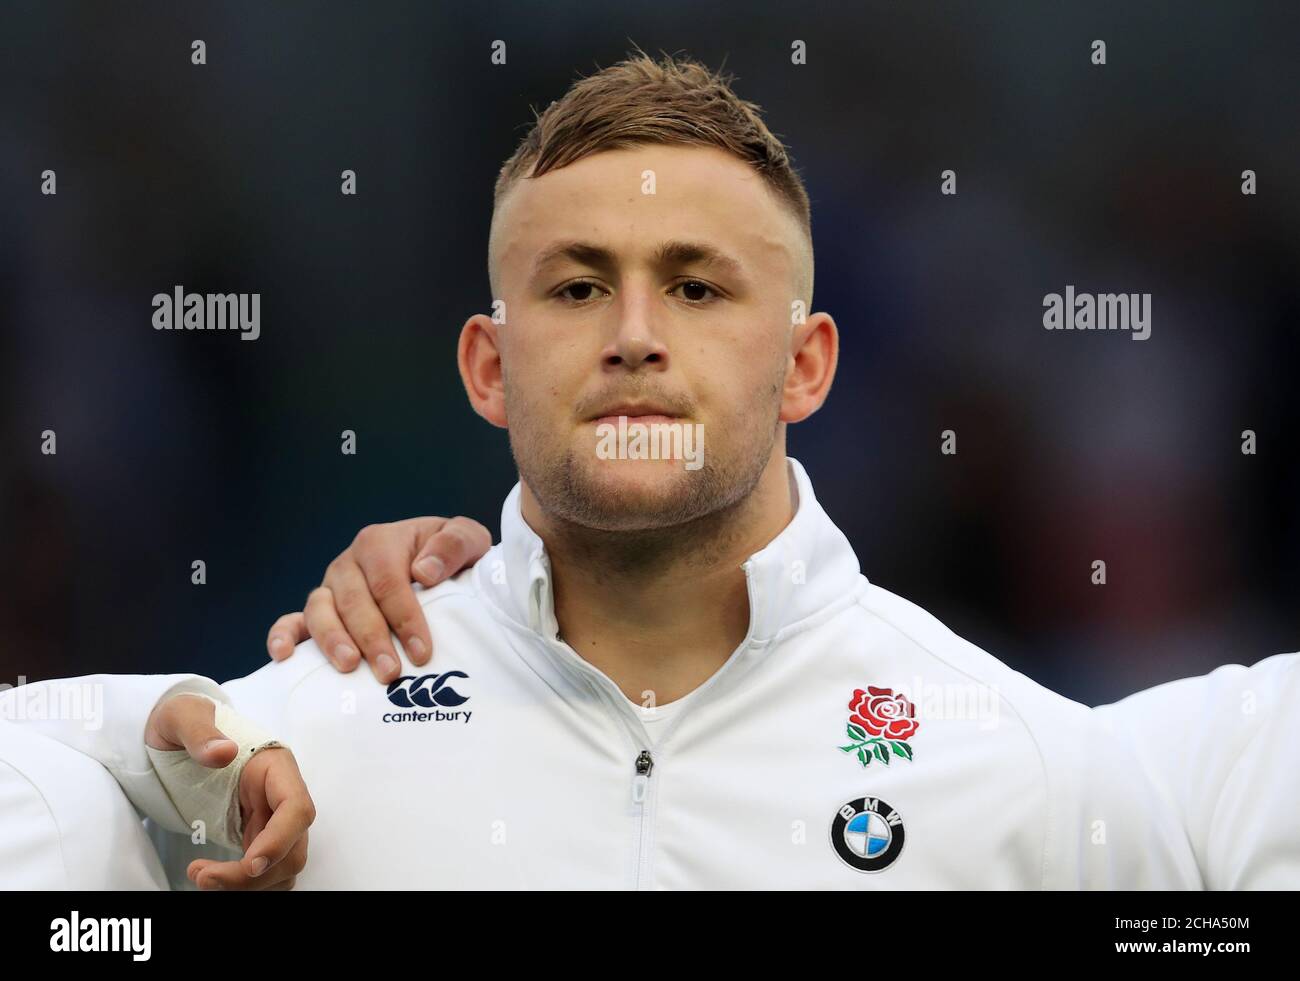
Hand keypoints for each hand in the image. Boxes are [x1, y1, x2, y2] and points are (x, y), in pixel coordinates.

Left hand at [145, 694, 314, 890]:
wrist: (172, 735)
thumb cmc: (180, 722)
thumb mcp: (182, 717)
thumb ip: (200, 731)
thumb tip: (223, 752)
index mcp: (274, 766)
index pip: (297, 809)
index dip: (281, 840)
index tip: (249, 864)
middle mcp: (281, 795)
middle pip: (293, 847)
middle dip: (255, 875)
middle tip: (204, 877)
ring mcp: (270, 818)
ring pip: (283, 866)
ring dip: (250, 885)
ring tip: (200, 876)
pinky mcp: (255, 835)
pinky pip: (264, 871)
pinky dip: (244, 885)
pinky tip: (209, 876)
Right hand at [265, 516, 491, 682]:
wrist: (438, 563)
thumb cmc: (451, 557)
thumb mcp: (467, 540)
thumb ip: (453, 546)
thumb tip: (424, 571)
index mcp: (380, 542)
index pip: (388, 582)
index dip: (404, 617)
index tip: (422, 652)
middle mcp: (349, 564)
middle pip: (354, 601)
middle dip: (373, 639)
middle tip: (391, 673)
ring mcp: (330, 587)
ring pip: (320, 611)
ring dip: (332, 641)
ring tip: (349, 667)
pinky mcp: (317, 611)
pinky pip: (293, 621)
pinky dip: (282, 635)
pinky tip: (284, 656)